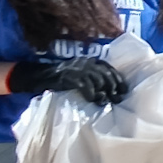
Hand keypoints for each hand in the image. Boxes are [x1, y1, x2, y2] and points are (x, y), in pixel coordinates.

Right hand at [6, 52, 123, 105]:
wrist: (38, 76)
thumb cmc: (60, 79)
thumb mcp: (79, 75)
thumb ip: (93, 79)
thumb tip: (109, 92)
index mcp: (89, 60)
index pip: (109, 68)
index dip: (118, 80)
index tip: (124, 91)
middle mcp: (85, 62)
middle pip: (106, 74)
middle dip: (113, 88)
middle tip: (116, 100)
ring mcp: (77, 69)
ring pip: (98, 80)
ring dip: (102, 92)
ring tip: (102, 101)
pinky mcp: (69, 77)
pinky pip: (85, 85)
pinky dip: (90, 94)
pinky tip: (91, 100)